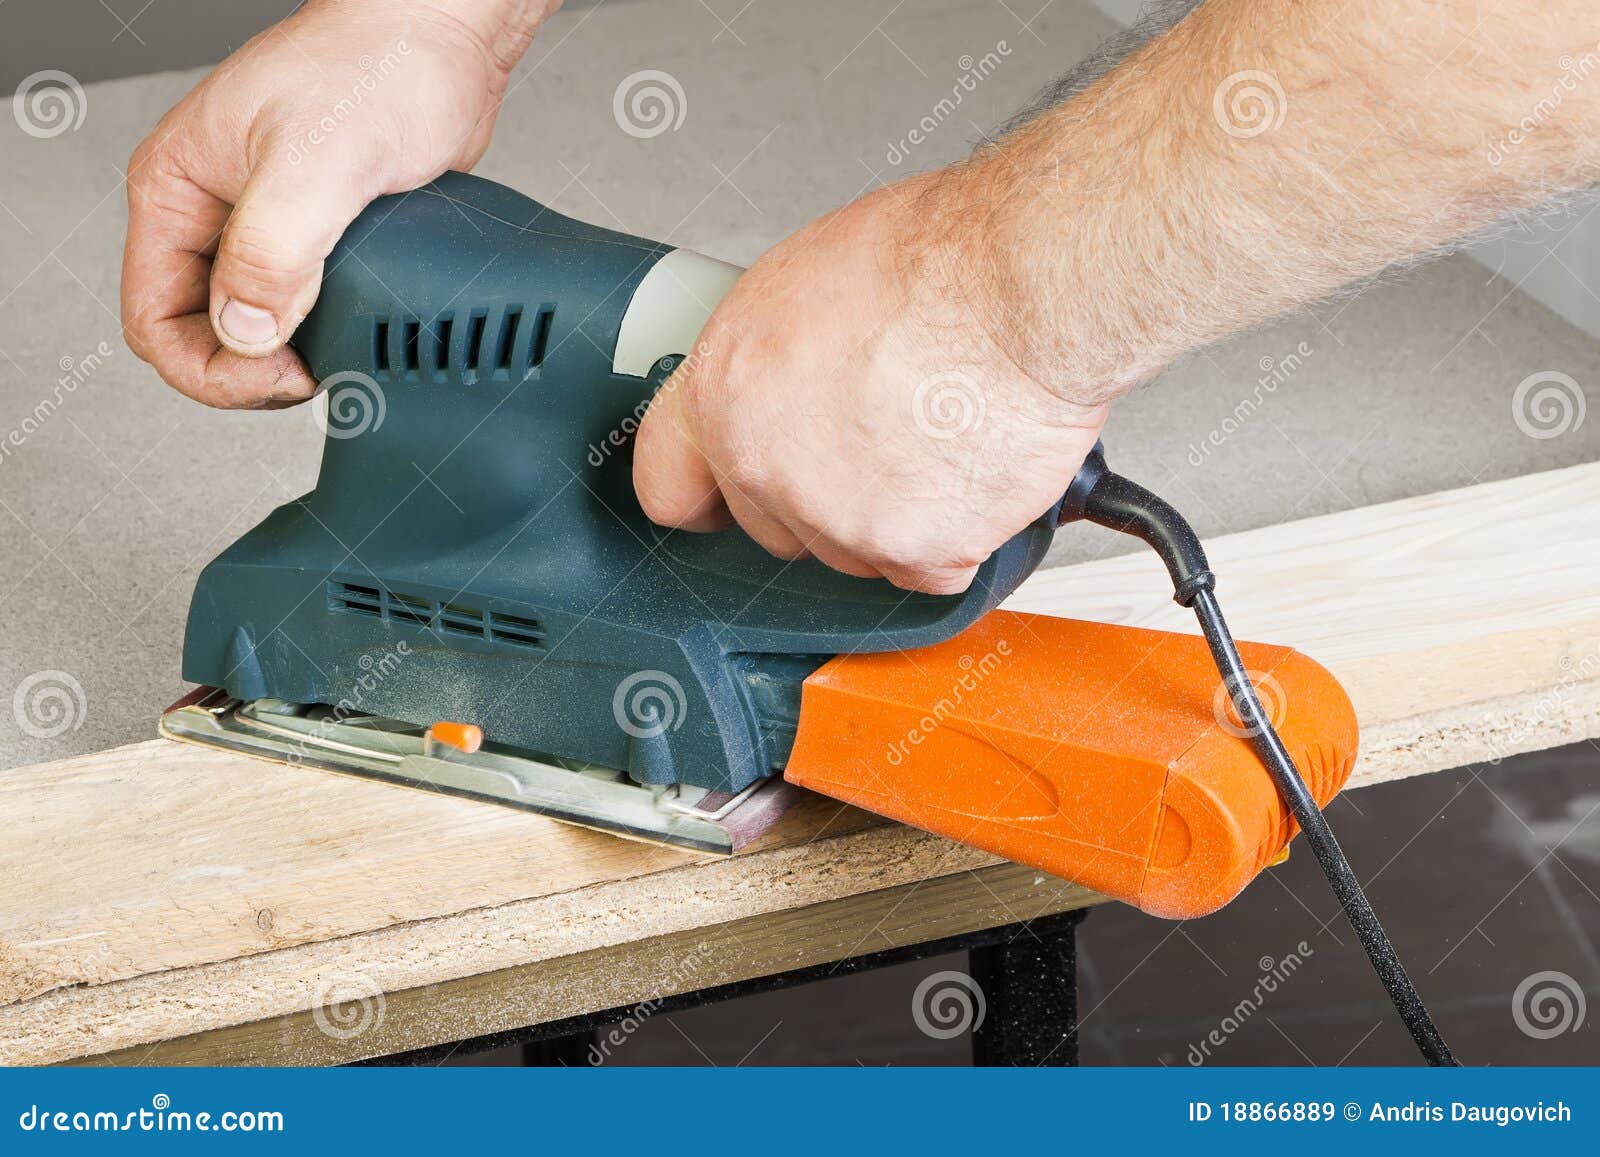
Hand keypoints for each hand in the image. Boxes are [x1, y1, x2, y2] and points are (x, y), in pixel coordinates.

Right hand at [121, 0, 551, 407]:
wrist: (441, 41)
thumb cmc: (375, 65)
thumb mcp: (316, 160)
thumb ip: (273, 250)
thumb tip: (248, 330)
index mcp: (177, 189)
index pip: (154, 319)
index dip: (209, 369)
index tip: (277, 375)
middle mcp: (213, 211)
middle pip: (203, 333)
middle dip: (251, 370)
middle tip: (314, 374)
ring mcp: (266, 225)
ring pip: (257, 325)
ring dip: (293, 353)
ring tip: (340, 352)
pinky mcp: (320, 235)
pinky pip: (307, 306)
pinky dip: (329, 330)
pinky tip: (362, 328)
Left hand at [633, 169, 1107, 594]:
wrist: (1021, 286)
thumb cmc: (936, 261)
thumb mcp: (806, 285)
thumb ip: (773, 367)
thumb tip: (784, 391)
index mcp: (724, 391)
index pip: (669, 484)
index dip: (706, 495)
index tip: (723, 502)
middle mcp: (766, 462)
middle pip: (777, 529)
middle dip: (825, 498)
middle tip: (884, 438)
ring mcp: (837, 517)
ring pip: (855, 554)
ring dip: (896, 518)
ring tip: (940, 438)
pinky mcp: (911, 552)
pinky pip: (929, 572)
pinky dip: (957, 536)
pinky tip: (971, 471)